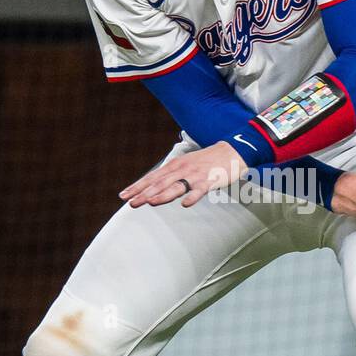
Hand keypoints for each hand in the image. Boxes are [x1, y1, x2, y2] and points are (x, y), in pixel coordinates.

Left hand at [120, 140, 247, 208]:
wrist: (231, 152)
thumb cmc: (206, 162)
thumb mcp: (184, 165)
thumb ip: (169, 177)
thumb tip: (152, 188)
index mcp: (174, 166)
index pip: (152, 177)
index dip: (137, 186)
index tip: (123, 195)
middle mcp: (182, 169)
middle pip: (160, 183)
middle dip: (145, 193)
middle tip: (132, 202)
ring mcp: (196, 175)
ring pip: (177, 186)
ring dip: (163, 194)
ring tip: (151, 202)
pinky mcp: (210, 180)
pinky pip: (200, 190)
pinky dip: (193, 197)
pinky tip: (185, 204)